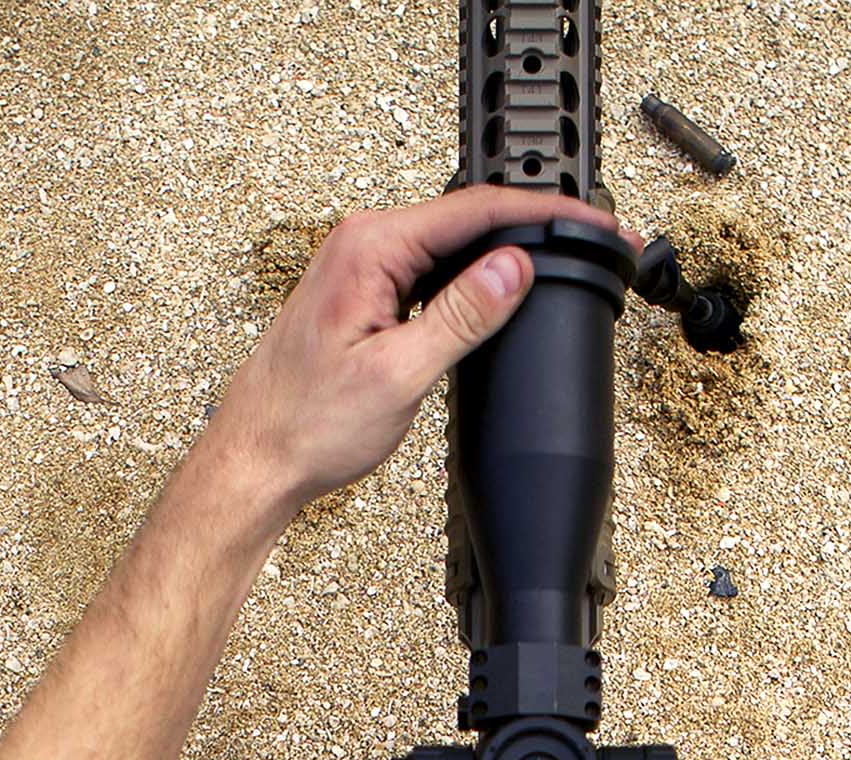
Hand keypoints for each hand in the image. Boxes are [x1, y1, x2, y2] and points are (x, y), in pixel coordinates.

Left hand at [190, 185, 638, 524]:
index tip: (594, 225)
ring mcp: (361, 265)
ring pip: (452, 244)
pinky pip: (431, 268)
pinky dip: (472, 277)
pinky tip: (500, 291)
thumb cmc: (307, 423)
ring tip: (562, 261)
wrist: (255, 458)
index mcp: (371, 248)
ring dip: (505, 252)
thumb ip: (462, 315)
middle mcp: (362, 243)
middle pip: (469, 217)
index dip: (547, 215)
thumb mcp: (399, 372)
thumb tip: (513, 267)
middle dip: (535, 228)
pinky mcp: (363, 291)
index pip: (478, 210)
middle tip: (594, 242)